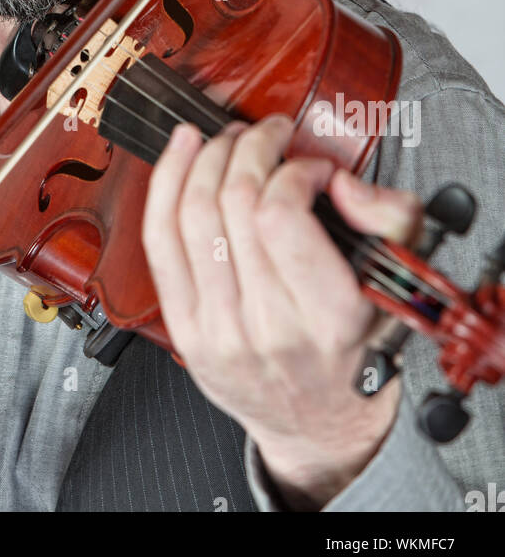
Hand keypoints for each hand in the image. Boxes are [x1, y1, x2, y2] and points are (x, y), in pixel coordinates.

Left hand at [141, 114, 422, 508]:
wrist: (318, 422)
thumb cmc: (356, 346)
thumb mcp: (397, 282)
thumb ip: (389, 218)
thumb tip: (338, 181)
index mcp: (328, 317)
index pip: (281, 217)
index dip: (292, 172)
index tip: (311, 166)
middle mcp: (268, 327)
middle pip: (233, 204)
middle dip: (250, 148)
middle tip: (268, 135)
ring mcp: (218, 329)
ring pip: (192, 214)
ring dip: (208, 157)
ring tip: (229, 138)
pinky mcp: (183, 328)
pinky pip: (159, 240)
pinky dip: (165, 183)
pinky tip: (180, 151)